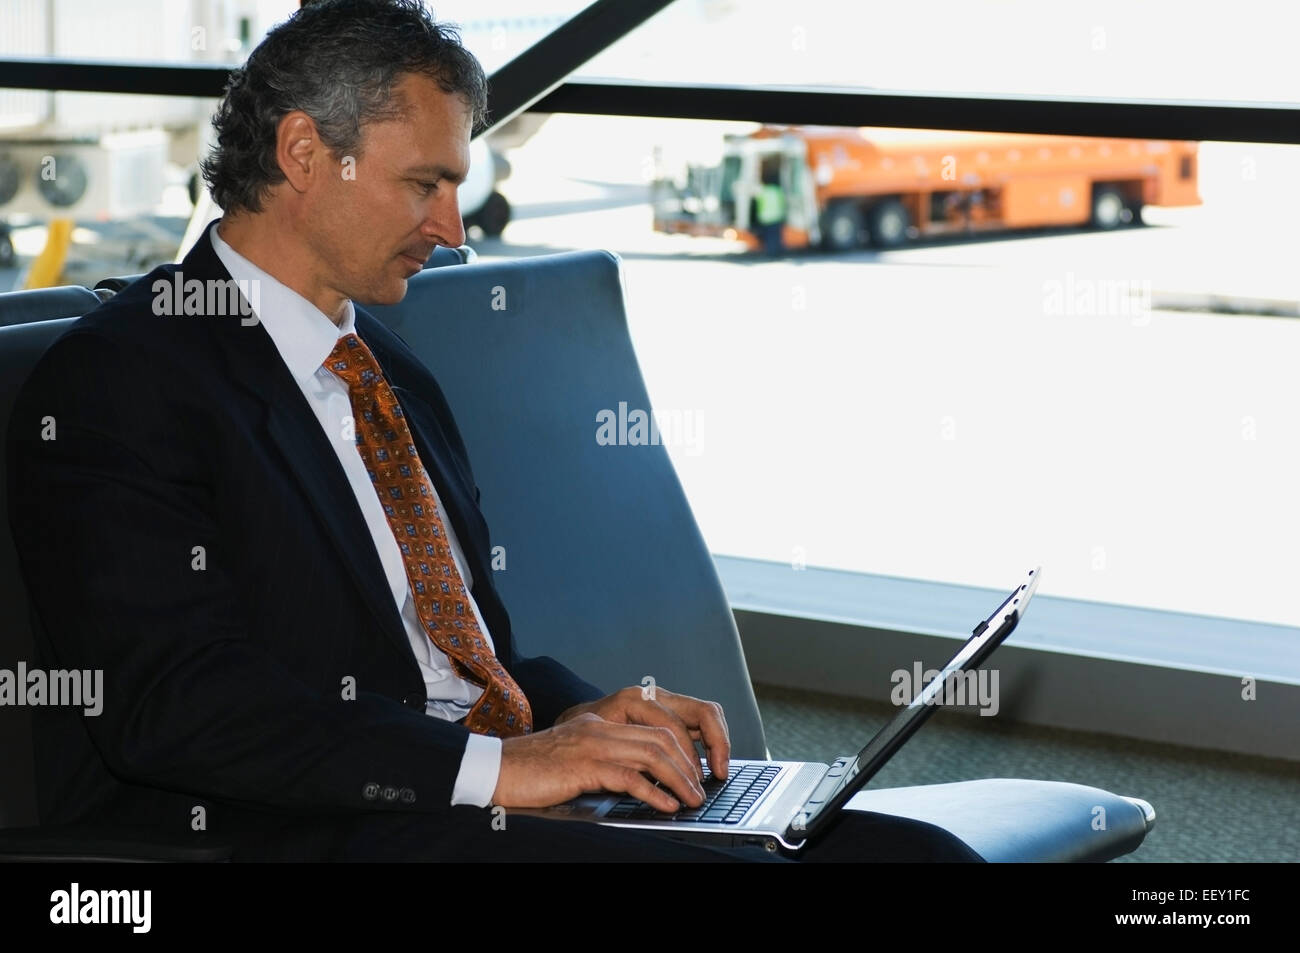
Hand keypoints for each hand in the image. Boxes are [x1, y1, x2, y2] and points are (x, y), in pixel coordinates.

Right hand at [491, 711, 706, 810]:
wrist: (495, 769)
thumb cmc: (532, 772)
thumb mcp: (575, 760)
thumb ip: (605, 763)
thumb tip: (643, 783)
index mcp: (600, 722)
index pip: (655, 727)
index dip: (682, 749)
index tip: (695, 772)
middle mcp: (600, 727)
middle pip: (661, 737)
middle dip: (689, 763)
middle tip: (701, 788)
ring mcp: (592, 744)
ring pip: (652, 754)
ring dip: (679, 778)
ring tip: (692, 799)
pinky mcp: (583, 766)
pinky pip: (628, 776)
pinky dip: (653, 792)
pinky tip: (665, 806)